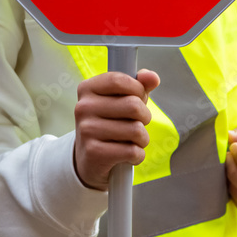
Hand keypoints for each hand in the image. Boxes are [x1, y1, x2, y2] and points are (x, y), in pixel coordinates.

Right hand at [73, 69, 159, 190]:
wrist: (89, 159)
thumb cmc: (109, 123)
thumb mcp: (121, 100)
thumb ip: (139, 86)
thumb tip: (153, 77)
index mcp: (87, 88)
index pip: (119, 80)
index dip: (137, 89)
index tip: (138, 98)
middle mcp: (83, 107)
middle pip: (133, 105)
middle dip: (145, 117)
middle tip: (137, 123)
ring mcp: (87, 130)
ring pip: (136, 130)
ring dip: (142, 138)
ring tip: (133, 140)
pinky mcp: (94, 152)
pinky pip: (132, 151)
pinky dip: (138, 155)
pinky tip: (128, 155)